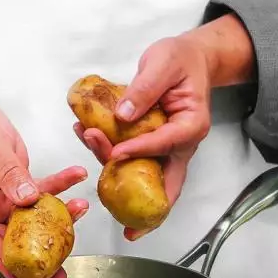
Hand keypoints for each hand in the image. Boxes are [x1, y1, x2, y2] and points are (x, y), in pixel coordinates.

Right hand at [0, 76, 89, 277]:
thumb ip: (7, 172)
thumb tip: (27, 199)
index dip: (2, 261)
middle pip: (7, 236)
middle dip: (35, 251)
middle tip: (59, 270)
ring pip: (28, 217)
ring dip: (54, 216)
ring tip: (79, 214)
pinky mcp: (13, 187)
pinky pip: (38, 192)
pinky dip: (57, 187)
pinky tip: (75, 177)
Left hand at [74, 13, 255, 239]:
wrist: (189, 58)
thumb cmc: (182, 60)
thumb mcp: (164, 64)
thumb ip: (145, 88)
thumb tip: (123, 114)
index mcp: (191, 126)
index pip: (164, 144)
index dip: (139, 151)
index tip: (116, 154)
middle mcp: (180, 145)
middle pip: (163, 184)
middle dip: (144, 209)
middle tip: (121, 219)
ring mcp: (165, 149)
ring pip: (140, 173)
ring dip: (112, 166)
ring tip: (86, 137)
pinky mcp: (150, 146)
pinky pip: (129, 157)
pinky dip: (107, 150)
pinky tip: (85, 133)